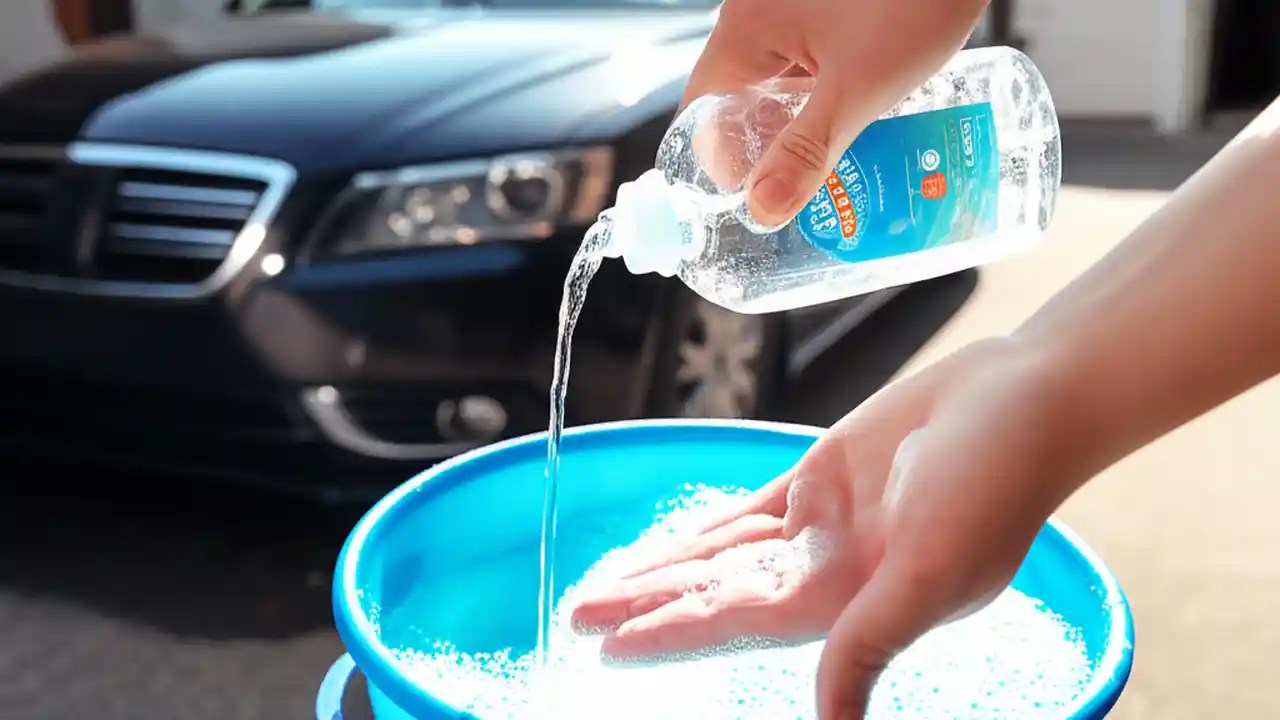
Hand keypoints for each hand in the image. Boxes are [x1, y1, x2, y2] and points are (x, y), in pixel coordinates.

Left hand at [571, 338, 1093, 717]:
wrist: (1024, 396)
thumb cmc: (994, 482)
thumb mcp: (931, 568)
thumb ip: (870, 641)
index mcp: (851, 603)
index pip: (739, 625)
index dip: (673, 634)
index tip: (611, 646)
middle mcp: (828, 573)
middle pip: (717, 596)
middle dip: (648, 608)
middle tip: (577, 618)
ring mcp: (821, 527)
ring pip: (722, 556)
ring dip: (663, 571)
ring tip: (600, 587)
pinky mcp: (818, 479)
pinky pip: (745, 513)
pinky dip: (702, 531)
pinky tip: (664, 547)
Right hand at [683, 0, 989, 226]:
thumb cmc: (914, 2)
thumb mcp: (857, 89)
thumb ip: (807, 150)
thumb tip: (763, 208)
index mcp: (747, 28)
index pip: (703, 107)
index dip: (723, 158)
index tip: (758, 197)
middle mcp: (759, 15)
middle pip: (738, 97)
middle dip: (765, 146)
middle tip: (800, 190)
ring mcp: (792, 12)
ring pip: (776, 84)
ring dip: (797, 124)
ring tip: (829, 166)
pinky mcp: (825, 13)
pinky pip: (806, 65)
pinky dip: (821, 97)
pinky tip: (853, 123)